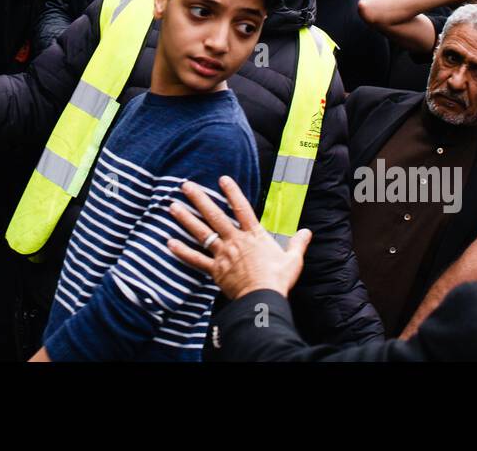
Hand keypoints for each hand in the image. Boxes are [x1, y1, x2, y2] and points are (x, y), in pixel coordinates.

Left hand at [166, 177, 310, 299]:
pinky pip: (196, 259)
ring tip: (172, 206)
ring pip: (201, 233)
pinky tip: (169, 242)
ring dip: (185, 219)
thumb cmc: (279, 279)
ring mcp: (223, 255)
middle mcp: (235, 241)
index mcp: (253, 235)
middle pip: (214, 215)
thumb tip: (307, 232)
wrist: (263, 298)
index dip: (232, 192)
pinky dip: (182, 251)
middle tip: (185, 186)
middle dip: (199, 199)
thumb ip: (298, 243)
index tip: (222, 178)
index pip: (242, 208)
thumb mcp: (293, 259)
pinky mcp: (215, 271)